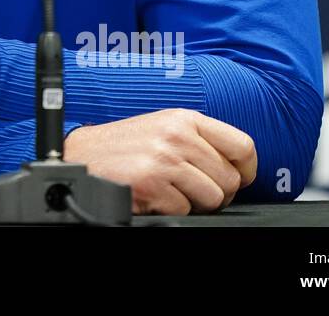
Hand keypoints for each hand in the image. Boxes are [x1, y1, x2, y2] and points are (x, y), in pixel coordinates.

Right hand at [63, 108, 256, 214]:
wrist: (82, 155)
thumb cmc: (124, 145)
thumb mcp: (163, 128)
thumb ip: (198, 139)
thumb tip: (238, 167)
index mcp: (184, 118)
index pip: (243, 146)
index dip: (246, 170)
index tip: (238, 178)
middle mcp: (177, 135)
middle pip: (230, 179)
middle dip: (216, 192)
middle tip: (191, 189)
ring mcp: (165, 159)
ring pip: (213, 198)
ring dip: (194, 202)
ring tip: (170, 190)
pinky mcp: (152, 183)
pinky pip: (185, 210)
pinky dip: (170, 209)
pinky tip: (153, 194)